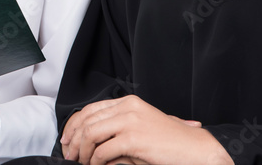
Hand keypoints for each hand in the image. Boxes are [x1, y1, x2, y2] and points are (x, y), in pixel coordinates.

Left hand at [61, 95, 231, 164]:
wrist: (194, 149)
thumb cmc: (169, 142)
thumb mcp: (140, 127)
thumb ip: (117, 128)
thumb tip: (90, 140)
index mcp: (128, 102)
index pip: (90, 109)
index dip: (74, 125)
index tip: (67, 139)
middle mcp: (127, 107)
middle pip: (87, 120)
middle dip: (74, 140)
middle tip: (70, 155)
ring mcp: (130, 121)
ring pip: (91, 134)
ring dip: (83, 152)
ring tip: (83, 163)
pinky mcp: (134, 138)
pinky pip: (103, 151)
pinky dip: (96, 162)